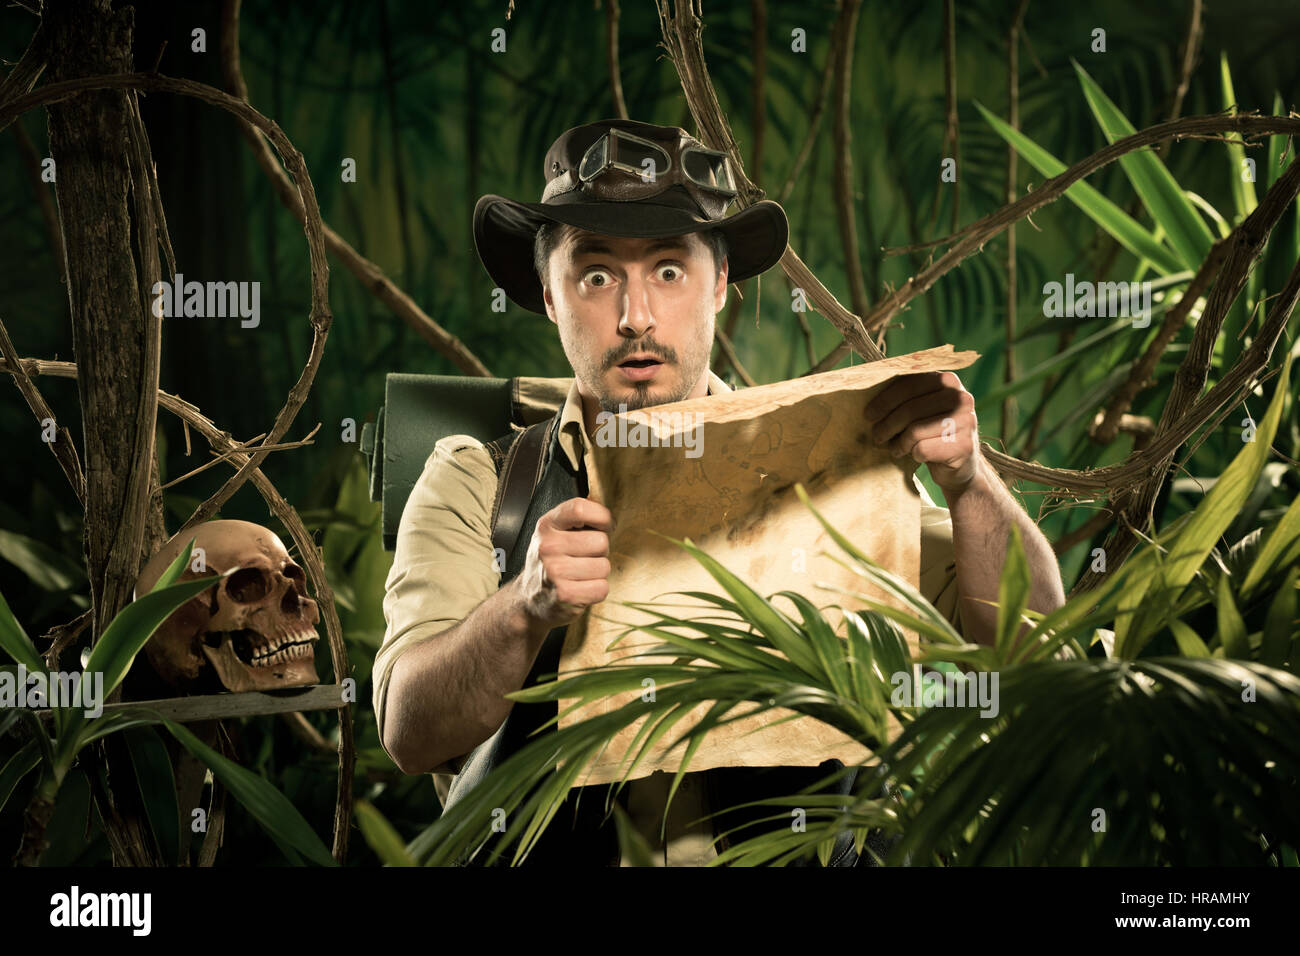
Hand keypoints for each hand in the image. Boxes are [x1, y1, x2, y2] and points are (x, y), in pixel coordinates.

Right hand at [514, 497, 613, 630]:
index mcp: (547, 525)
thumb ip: (579, 518)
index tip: (604, 526)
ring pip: (604, 566)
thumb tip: (607, 511)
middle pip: (600, 541)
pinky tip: (581, 588)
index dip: (602, 517)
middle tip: (585, 557)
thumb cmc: (550, 562)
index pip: (580, 508)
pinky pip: (602, 588)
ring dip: (598, 573)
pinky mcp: (565, 595)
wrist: (529, 598)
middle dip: (600, 551)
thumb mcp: (556, 532)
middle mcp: (547, 547)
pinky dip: (596, 591)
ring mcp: (554, 572)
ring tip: (581, 574)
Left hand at [864, 371, 979, 492]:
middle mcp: (961, 397)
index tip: (868, 415)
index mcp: (948, 380)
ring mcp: (966, 421)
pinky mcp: (963, 445)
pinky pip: (923, 449)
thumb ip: (905, 396)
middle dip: (887, 425)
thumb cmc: (934, 432)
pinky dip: (912, 454)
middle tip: (876, 436)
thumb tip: (870, 394)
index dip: (884, 400)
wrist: (962, 464)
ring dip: (898, 442)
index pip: (909, 385)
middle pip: (910, 409)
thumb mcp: (923, 408)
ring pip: (915, 430)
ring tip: (893, 448)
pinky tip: (911, 455)